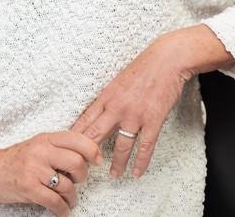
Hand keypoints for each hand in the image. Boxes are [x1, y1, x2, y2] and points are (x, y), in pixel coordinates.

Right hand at [0, 131, 102, 215]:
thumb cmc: (14, 160)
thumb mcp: (36, 145)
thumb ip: (57, 147)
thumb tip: (86, 153)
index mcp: (45, 138)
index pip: (77, 139)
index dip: (92, 150)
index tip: (97, 160)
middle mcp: (41, 151)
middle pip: (77, 162)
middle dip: (82, 176)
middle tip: (77, 180)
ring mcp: (34, 169)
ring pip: (67, 185)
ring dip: (71, 197)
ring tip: (68, 199)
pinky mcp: (29, 188)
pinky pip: (55, 202)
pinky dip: (62, 210)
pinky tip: (61, 211)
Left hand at [71, 25, 232, 179]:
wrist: (167, 59)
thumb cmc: (143, 68)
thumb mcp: (118, 81)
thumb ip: (109, 99)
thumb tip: (98, 114)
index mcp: (106, 96)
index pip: (85, 120)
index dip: (74, 137)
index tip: (67, 149)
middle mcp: (117, 107)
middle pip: (96, 134)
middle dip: (87, 153)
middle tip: (82, 168)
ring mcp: (135, 115)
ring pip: (121, 146)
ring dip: (117, 164)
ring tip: (113, 175)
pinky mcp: (153, 120)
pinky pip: (145, 146)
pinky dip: (140, 162)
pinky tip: (136, 173)